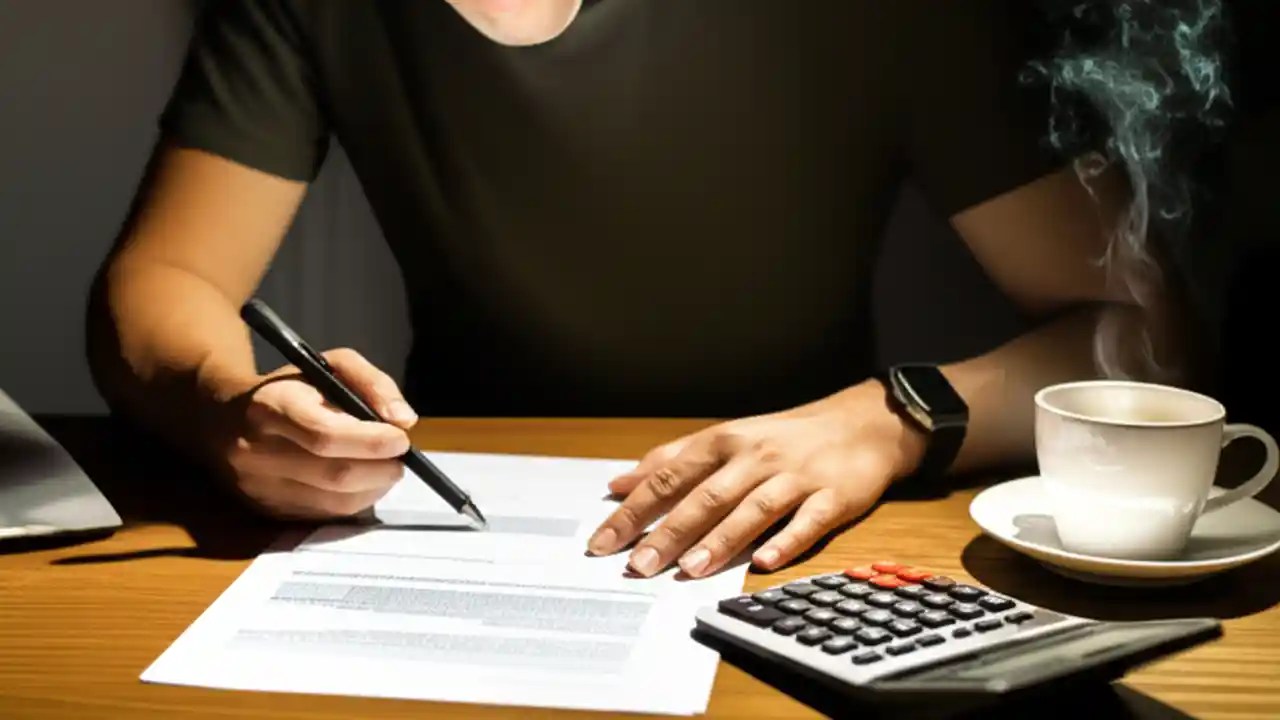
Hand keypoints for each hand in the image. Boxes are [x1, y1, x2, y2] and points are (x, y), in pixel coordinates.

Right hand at [216, 348, 417, 519]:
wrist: (222, 420)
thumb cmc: (288, 389)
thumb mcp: (329, 365)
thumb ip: (372, 383)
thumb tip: (404, 421)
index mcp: (271, 407)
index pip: (325, 434)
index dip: (371, 441)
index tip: (401, 439)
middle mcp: (258, 452)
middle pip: (335, 475)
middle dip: (381, 469)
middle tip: (400, 457)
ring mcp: (260, 489)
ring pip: (335, 502)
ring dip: (374, 488)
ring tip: (384, 467)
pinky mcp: (268, 513)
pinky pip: (326, 516)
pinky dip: (355, 501)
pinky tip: (361, 482)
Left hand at [585, 382, 927, 577]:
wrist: (862, 424)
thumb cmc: (783, 437)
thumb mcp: (725, 438)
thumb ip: (671, 461)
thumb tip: (618, 483)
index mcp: (724, 442)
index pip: (669, 477)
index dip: (634, 510)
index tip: (603, 541)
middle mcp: (755, 458)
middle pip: (706, 496)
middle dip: (669, 532)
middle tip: (639, 566)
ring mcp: (795, 477)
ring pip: (752, 510)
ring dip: (721, 540)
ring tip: (690, 569)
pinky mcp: (833, 497)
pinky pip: (807, 522)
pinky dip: (786, 542)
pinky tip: (765, 563)